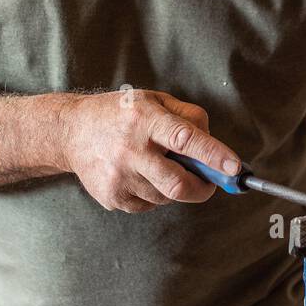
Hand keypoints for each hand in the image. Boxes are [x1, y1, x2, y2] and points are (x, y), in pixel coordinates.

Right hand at [61, 88, 238, 212]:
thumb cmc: (121, 113)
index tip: (234, 168)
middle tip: (208, 181)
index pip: (184, 139)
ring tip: (158, 165)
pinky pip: (148, 204)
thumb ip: (188, 118)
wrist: (71, 132)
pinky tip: (139, 174)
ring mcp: (118, 177)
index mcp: (144, 120)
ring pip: (166, 196)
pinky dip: (154, 193)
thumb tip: (215, 146)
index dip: (213, 155)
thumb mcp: (155, 100)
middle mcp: (130, 150)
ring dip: (174, 186)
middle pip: (178, 184)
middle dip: (202, 188)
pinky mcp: (111, 197)